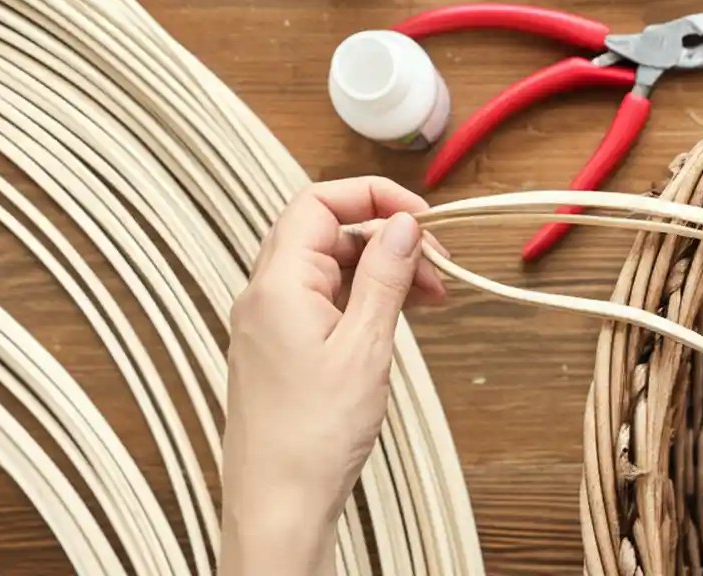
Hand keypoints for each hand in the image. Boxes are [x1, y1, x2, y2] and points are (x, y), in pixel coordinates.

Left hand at [219, 177, 445, 575]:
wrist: (279, 504)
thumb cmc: (312, 436)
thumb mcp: (365, 346)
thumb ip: (384, 277)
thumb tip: (404, 225)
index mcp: (278, 284)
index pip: (318, 201)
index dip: (373, 197)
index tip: (422, 217)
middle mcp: (265, 295)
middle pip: (326, 231)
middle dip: (386, 236)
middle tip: (437, 264)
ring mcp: (271, 322)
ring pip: (328, 267)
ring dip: (381, 269)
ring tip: (430, 297)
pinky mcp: (281, 347)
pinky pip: (324, 299)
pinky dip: (364, 298)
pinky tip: (398, 318)